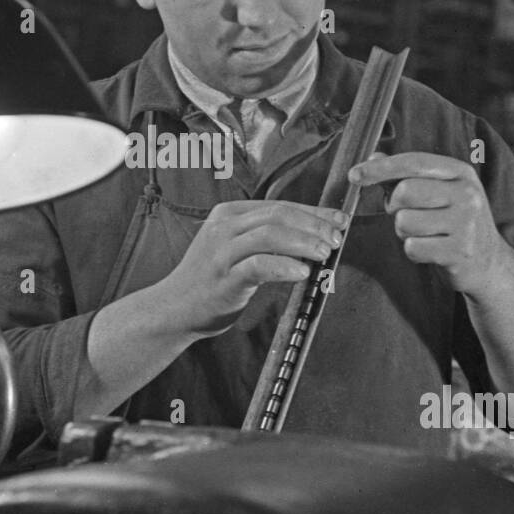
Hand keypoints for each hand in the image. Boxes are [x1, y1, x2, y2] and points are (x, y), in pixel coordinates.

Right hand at [163, 200, 346, 337]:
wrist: (174, 308)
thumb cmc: (211, 279)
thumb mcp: (235, 248)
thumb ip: (265, 238)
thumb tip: (313, 236)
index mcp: (229, 214)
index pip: (279, 205)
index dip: (314, 211)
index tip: (339, 220)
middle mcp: (224, 227)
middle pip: (278, 215)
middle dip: (313, 225)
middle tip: (336, 239)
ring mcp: (222, 251)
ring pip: (270, 235)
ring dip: (304, 242)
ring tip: (325, 253)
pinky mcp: (224, 278)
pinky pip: (259, 265)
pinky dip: (284, 266)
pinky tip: (303, 272)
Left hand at [349, 151, 506, 297]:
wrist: (489, 263)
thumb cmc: (453, 222)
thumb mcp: (438, 192)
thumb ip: (404, 175)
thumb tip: (372, 158)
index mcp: (460, 172)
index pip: (413, 162)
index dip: (380, 168)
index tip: (354, 174)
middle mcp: (467, 194)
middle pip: (404, 192)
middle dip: (395, 206)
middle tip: (406, 213)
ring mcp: (466, 223)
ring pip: (404, 222)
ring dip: (404, 232)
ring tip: (424, 233)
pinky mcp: (460, 252)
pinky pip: (412, 248)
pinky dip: (413, 251)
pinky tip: (431, 250)